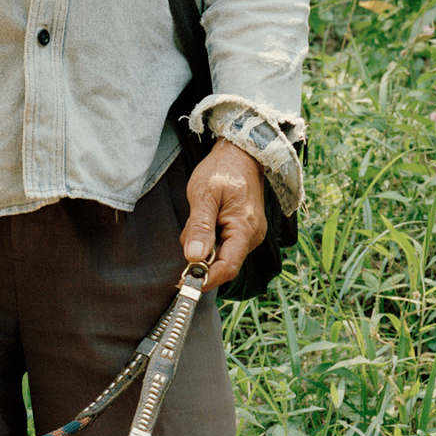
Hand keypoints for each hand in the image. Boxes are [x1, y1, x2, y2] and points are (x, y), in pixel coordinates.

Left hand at [180, 139, 266, 292]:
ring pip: (220, 254)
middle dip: (200, 254)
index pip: (228, 267)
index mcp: (245, 229)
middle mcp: (252, 236)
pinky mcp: (244, 231)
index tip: (183, 282)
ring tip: (201, 213)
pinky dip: (209, 237)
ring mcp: (249, 234)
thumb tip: (194, 257)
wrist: (241, 153)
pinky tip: (206, 217)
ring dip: (203, 243)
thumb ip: (200, 227)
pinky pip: (223, 244)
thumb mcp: (204, 195)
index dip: (206, 279)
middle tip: (191, 228)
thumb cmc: (223, 170)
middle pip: (222, 263)